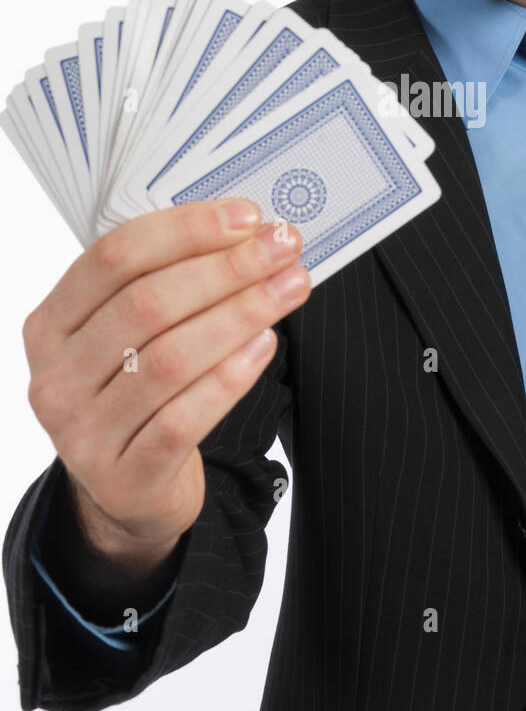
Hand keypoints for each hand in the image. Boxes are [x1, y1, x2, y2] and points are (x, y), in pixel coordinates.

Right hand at [24, 200, 309, 569]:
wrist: (127, 493)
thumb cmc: (138, 396)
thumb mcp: (128, 337)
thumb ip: (165, 284)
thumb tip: (247, 232)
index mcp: (50, 324)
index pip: (115, 256)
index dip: (186, 230)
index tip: (248, 217)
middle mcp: (55, 377)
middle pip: (147, 303)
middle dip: (227, 268)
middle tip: (284, 248)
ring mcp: (83, 433)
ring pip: (170, 359)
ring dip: (240, 314)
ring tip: (290, 288)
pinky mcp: (124, 477)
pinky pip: (182, 418)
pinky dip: (230, 377)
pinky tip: (264, 346)